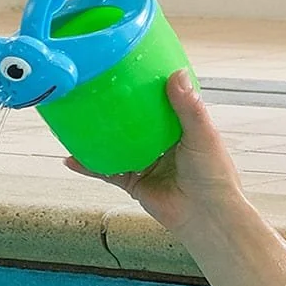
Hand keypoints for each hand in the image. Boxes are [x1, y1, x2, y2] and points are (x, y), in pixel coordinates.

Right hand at [66, 71, 246, 233]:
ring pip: (115, 145)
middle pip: (132, 122)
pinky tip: (70, 158)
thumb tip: (175, 73)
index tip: (128, 68)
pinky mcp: (134, 183)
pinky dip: (89, 166)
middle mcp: (160, 145)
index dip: (145, 87)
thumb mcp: (203, 134)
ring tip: (75, 119)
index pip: (159, 102)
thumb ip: (188, 106)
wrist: (207, 216)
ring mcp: (145, 163)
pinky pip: (107, 172)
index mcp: (179, 129)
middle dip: (115, 109)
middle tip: (95, 89)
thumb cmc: (214, 176)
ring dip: (96, 135)